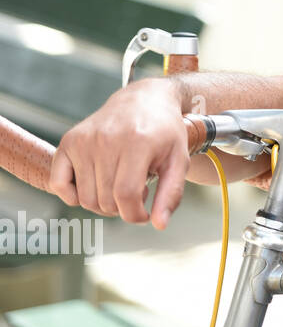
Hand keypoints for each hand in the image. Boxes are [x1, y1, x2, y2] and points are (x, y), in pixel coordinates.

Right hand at [48, 78, 191, 228]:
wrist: (143, 100)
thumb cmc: (164, 133)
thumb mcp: (179, 159)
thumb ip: (172, 193)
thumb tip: (159, 225)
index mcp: (137, 143)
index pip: (126, 195)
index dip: (135, 214)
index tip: (144, 214)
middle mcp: (106, 140)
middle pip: (105, 200)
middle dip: (123, 208)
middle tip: (136, 191)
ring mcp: (84, 140)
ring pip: (85, 198)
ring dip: (103, 203)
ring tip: (121, 184)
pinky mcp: (68, 142)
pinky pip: (59, 185)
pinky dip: (73, 196)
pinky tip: (94, 186)